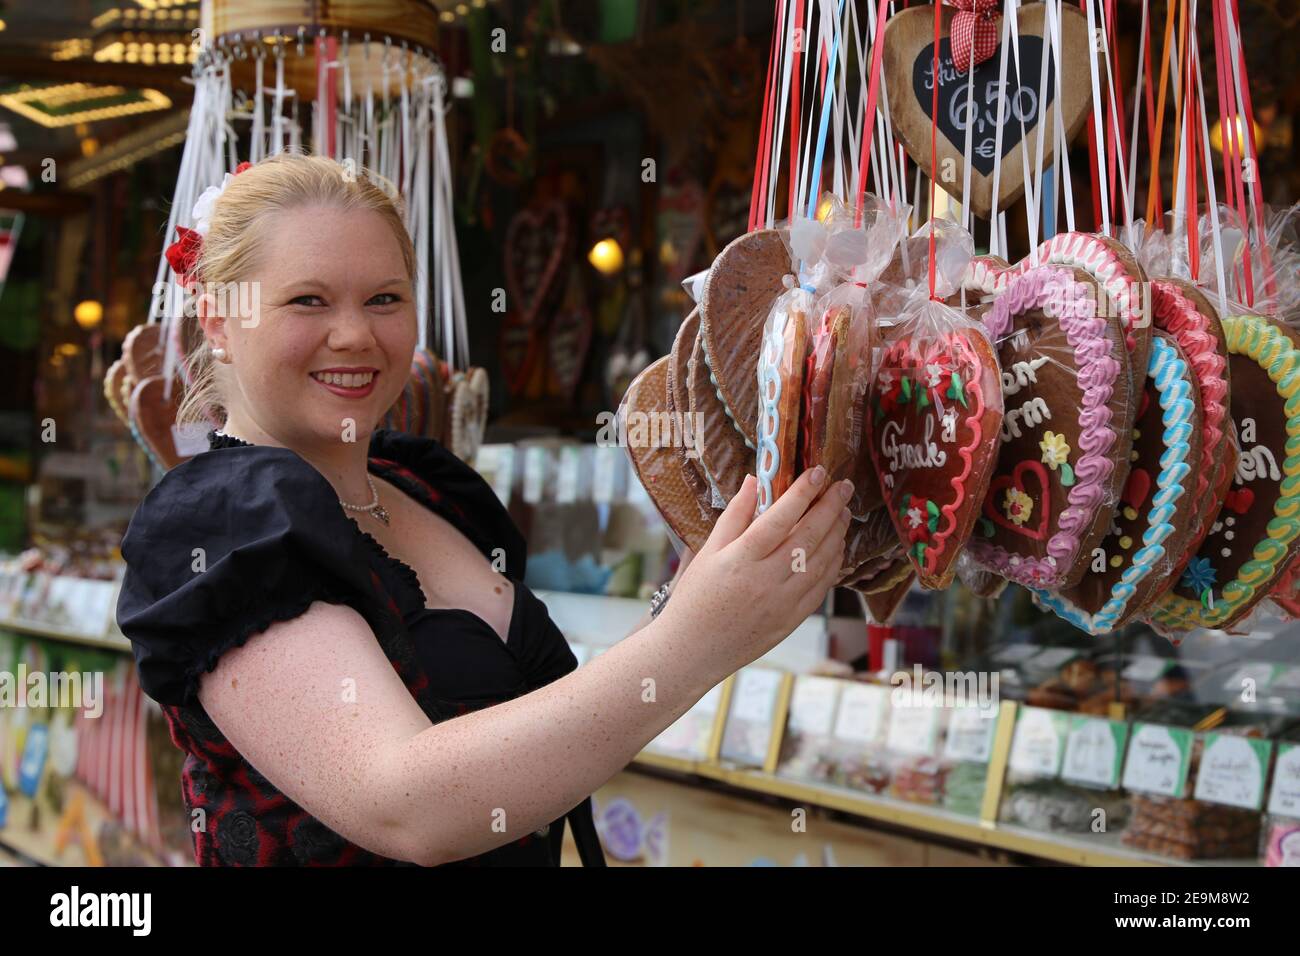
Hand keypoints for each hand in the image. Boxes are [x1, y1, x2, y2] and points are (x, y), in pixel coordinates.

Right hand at [657, 467, 852, 675]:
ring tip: (843, 511)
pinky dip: (833, 564)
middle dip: (830, 508)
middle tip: (843, 487)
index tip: (818, 473)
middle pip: (808, 537)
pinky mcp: (791, 620)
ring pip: (821, 562)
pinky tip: (835, 546)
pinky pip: (821, 588)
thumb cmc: (694, 599)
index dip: (802, 493)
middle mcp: (765, 581)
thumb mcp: (707, 552)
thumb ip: (734, 516)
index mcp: (740, 560)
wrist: (692, 651)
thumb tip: (754, 481)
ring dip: (837, 533)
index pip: (779, 519)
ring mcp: (782, 603)